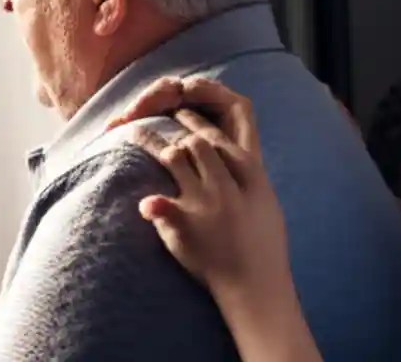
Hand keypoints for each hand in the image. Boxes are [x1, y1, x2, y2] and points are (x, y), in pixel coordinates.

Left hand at [106, 77, 292, 301]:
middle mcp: (227, 186)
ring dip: (150, 141)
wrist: (255, 286)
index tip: (183, 115)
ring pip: (173, 158)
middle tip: (155, 117)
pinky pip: (161, 203)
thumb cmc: (262, 246)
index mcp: (251, 178)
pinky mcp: (184, 224)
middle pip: (196, 143)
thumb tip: (232, 155)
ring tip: (134, 131)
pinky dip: (152, 202)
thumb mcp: (266, 205)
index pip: (220, 139)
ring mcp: (204, 203)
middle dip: (176, 129)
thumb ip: (249, 177)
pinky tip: (143, 202)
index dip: (198, 124)